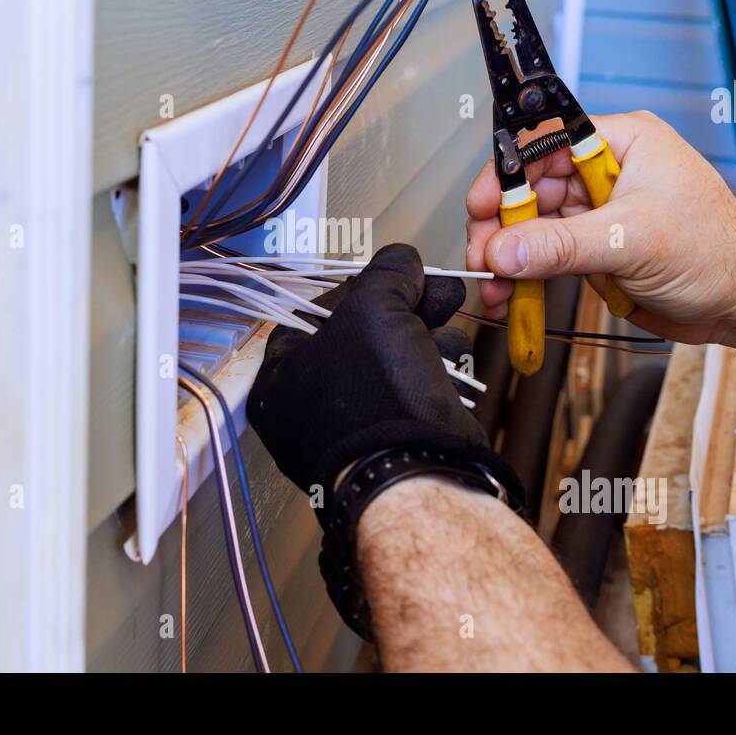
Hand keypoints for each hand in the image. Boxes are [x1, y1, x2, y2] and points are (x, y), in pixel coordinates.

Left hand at [247, 243, 512, 500]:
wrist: (418, 473)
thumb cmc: (375, 391)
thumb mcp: (375, 308)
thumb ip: (388, 273)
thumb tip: (403, 261)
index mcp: (279, 378)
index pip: (315, 313)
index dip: (362, 288)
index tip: (396, 278)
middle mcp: (309, 407)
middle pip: (365, 335)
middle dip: (410, 309)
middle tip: (442, 293)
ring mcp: (354, 428)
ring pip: (398, 361)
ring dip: (431, 338)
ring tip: (450, 332)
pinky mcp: (396, 442)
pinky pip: (417, 393)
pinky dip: (440, 375)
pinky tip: (456, 367)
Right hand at [464, 110, 735, 346]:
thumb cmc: (721, 252)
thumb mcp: (633, 241)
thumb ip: (562, 246)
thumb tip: (506, 249)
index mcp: (622, 143)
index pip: (545, 142)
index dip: (507, 173)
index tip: (482, 205)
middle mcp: (605, 172)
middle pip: (529, 187)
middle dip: (501, 224)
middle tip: (484, 254)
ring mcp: (597, 212)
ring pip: (531, 226)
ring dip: (508, 255)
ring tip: (495, 284)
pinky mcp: (594, 248)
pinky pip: (544, 257)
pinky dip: (523, 276)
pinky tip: (511, 294)